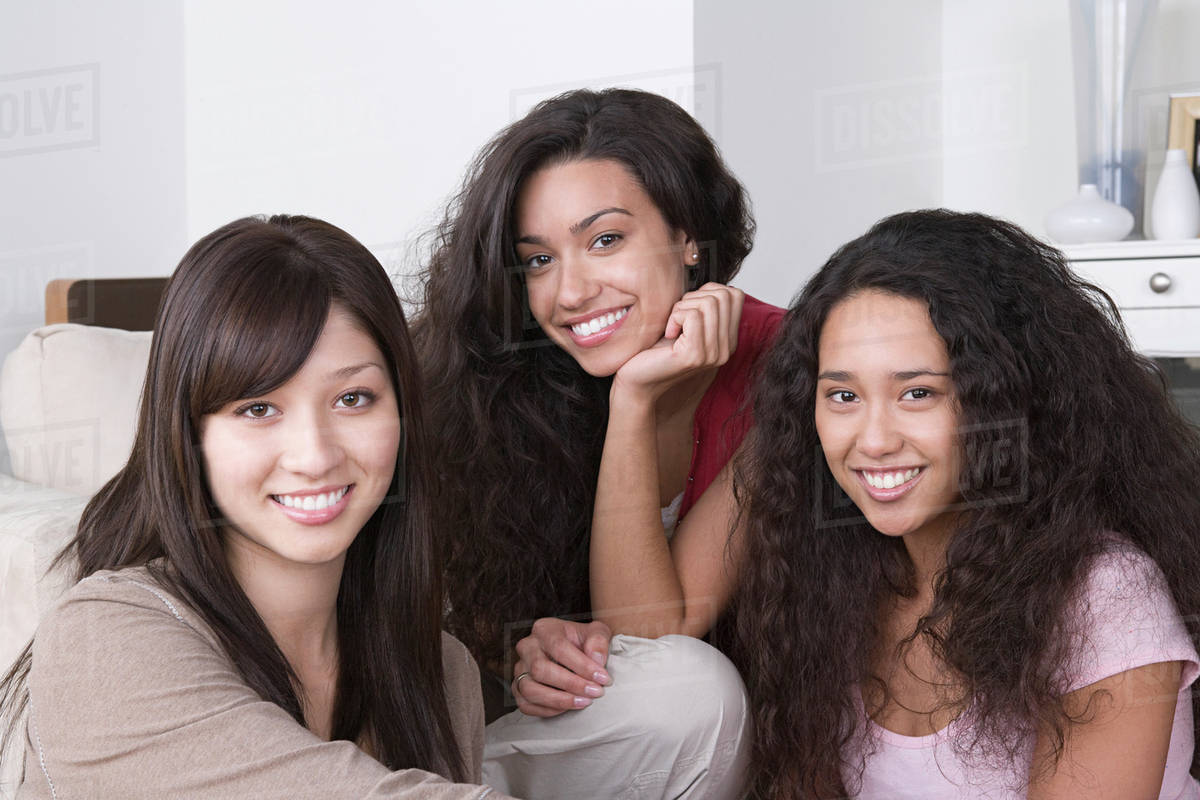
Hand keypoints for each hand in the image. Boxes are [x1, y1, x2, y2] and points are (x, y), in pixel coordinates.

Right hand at [511, 618, 612, 717]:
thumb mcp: (597, 632)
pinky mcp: (518, 688)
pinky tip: (568, 707)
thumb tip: (596, 660)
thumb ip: (599, 641)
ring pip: (530, 689)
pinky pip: (526, 705)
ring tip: (583, 702)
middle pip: (540, 669)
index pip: (559, 647)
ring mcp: (520, 669)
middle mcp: (527, 647)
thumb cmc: (584, 642)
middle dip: (571, 684)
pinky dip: (547, 710)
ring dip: (559, 700)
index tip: (603, 679)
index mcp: (544, 629)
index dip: (582, 665)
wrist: (575, 652)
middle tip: (595, 692)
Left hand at [613, 283, 744, 402]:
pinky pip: (692, 315)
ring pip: (709, 303)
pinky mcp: (695, 355)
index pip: (735, 295)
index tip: (688, 309)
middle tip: (677, 317)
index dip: (708, 291)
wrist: (636, 380)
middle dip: (695, 297)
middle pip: (724, 295)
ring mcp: (713, 354)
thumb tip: (711, 284)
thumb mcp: (686, 323)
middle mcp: (725, 348)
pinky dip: (674, 317)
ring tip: (672, 326)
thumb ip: (704, 307)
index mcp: (727, 339)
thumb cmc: (655, 349)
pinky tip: (668, 333)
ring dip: (683, 307)